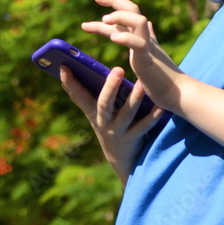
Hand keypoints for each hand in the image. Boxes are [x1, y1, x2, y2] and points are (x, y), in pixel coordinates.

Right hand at [60, 63, 163, 185]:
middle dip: (110, 87)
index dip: (70, 82)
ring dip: (134, 98)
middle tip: (118, 69)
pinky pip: (143, 127)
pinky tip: (160, 107)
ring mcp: (117, 131)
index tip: (64, 67)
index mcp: (92, 112)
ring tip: (142, 83)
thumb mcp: (95, 111)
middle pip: (104, 104)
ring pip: (126, 114)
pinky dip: (152, 117)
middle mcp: (103, 122)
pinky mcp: (132, 139)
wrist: (121, 157)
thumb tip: (71, 68)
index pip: (78, 95)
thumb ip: (87, 93)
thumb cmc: (109, 123)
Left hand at [81, 0, 187, 113]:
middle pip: (133, 10)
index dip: (113, 5)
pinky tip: (114, 38)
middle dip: (114, 0)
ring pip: (139, 21)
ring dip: (120, 16)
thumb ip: (146, 39)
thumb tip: (149, 24)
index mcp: (143, 37)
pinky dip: (126, 39)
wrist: (178, 94)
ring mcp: (149, 48)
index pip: (129, 14)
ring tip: (105, 19)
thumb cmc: (164, 77)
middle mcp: (146, 38)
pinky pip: (139, 44)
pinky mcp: (149, 61)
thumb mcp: (151, 54)